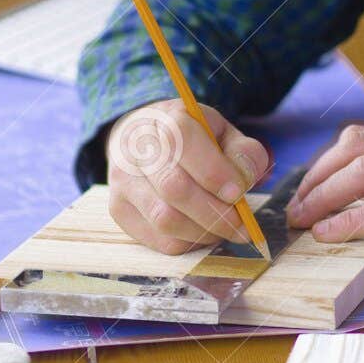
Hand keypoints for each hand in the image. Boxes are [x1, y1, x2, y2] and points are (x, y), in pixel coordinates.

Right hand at [104, 100, 271, 255]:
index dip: (214, 171)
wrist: (142, 140)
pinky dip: (189, 242)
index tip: (238, 192)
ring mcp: (123, 181)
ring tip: (222, 227)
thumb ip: (243, 152)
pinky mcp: (119, 210)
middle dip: (215, 213)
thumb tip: (243, 181)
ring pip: (165, 220)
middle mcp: (137, 149)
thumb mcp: (223, 133)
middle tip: (241, 225)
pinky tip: (201, 230)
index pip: (183, 141)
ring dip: (204, 231)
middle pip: (174, 188)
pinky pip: (159, 240)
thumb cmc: (193, 140)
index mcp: (166, 120)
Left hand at [285, 124, 363, 271]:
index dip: (324, 162)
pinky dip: (347, 223)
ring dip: (321, 198)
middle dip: (313, 177)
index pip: (361, 138)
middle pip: (351, 148)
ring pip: (360, 174)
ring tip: (303, 222)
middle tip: (295, 207)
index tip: (306, 187)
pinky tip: (327, 236)